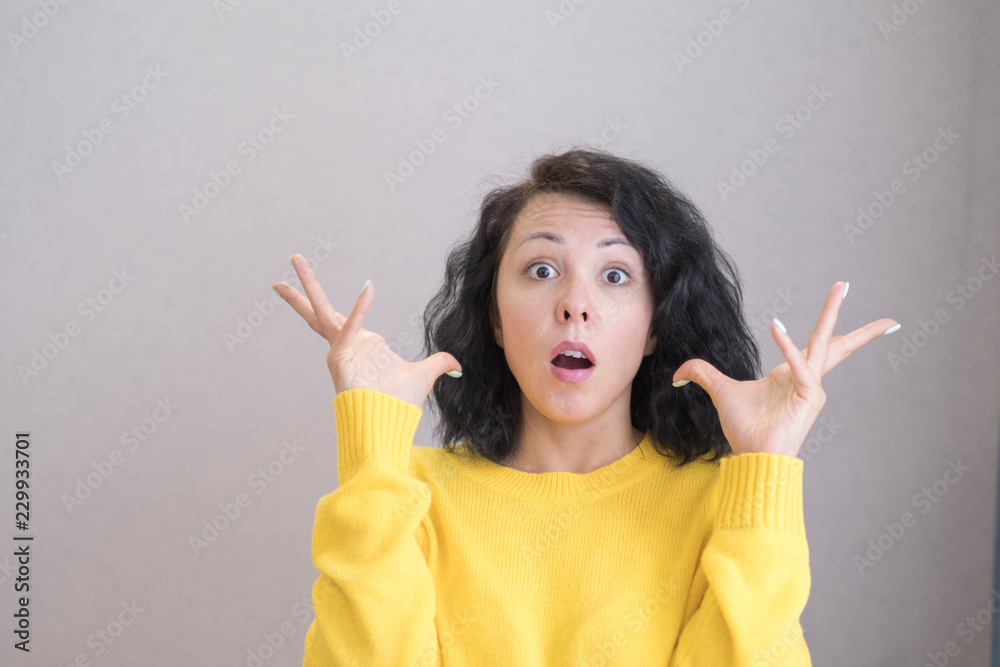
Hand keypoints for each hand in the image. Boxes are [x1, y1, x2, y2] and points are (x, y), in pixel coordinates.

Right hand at [273, 254, 461, 406]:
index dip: (346, 302)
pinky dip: (359, 311)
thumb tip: (456, 364)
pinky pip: (350, 329)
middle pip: (320, 309)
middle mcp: (346, 343)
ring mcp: (339, 350)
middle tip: (295, 257)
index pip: (344, 317)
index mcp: (361, 343)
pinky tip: (369, 290)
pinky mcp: (340, 358)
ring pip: (320, 312)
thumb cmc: (398, 403)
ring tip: (296, 259)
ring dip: (307, 287)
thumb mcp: (423, 375)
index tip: (359, 285)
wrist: (388, 423)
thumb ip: (439, 363)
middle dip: (305, 285)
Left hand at [671, 281, 898, 457]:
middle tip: (846, 283)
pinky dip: (790, 348)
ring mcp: (811, 387)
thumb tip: (680, 371)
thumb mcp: (720, 392)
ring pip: (826, 344)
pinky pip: (801, 367)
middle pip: (830, 338)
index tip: (834, 302)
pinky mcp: (808, 397)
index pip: (814, 342)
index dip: (825, 322)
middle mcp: (806, 377)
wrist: (751, 455)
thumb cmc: (744, 429)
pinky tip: (777, 328)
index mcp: (792, 373)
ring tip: (840, 288)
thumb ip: (703, 374)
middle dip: (838, 311)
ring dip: (831, 315)